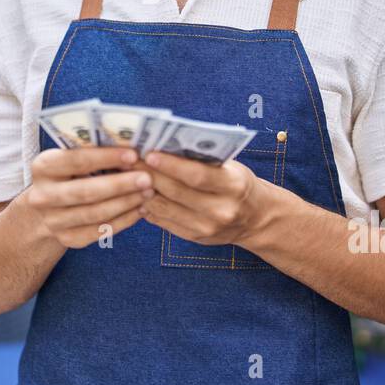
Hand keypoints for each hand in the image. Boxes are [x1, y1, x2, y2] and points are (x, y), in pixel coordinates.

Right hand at [25, 146, 153, 248]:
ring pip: (95, 214)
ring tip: (149, 192)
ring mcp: (53, 221)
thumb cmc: (70, 173)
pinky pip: (100, 231)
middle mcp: (42, 196)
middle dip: (120, 184)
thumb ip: (94, 152)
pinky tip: (141, 209)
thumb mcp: (72, 158)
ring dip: (126, 203)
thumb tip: (132, 147)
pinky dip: (124, 220)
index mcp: (43, 167)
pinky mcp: (67, 238)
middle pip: (86, 191)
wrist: (48, 207)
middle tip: (147, 178)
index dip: (105, 158)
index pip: (75, 161)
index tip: (133, 155)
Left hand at [138, 152, 268, 245]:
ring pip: (165, 208)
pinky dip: (148, 206)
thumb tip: (164, 146)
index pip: (196, 175)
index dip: (170, 165)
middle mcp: (221, 210)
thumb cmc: (237, 183)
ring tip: (129, 174)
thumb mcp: (230, 168)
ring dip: (143, 190)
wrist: (255, 218)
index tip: (148, 153)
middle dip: (150, 174)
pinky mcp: (194, 238)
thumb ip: (203, 160)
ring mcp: (207, 228)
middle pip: (176, 192)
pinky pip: (164, 222)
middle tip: (129, 159)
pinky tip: (137, 193)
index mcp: (233, 186)